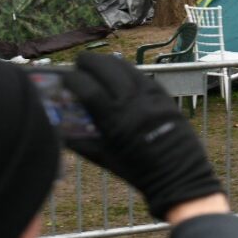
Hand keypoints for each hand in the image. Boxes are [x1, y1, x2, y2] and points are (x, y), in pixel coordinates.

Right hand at [64, 52, 223, 219]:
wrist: (178, 175)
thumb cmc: (138, 172)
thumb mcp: (104, 159)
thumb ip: (79, 142)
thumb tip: (58, 126)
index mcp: (114, 122)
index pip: (87, 89)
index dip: (72, 79)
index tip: (64, 78)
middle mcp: (133, 104)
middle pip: (106, 69)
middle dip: (88, 62)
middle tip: (78, 64)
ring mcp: (151, 96)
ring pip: (125, 67)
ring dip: (108, 62)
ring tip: (97, 64)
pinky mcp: (165, 95)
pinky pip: (142, 75)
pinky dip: (127, 71)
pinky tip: (119, 73)